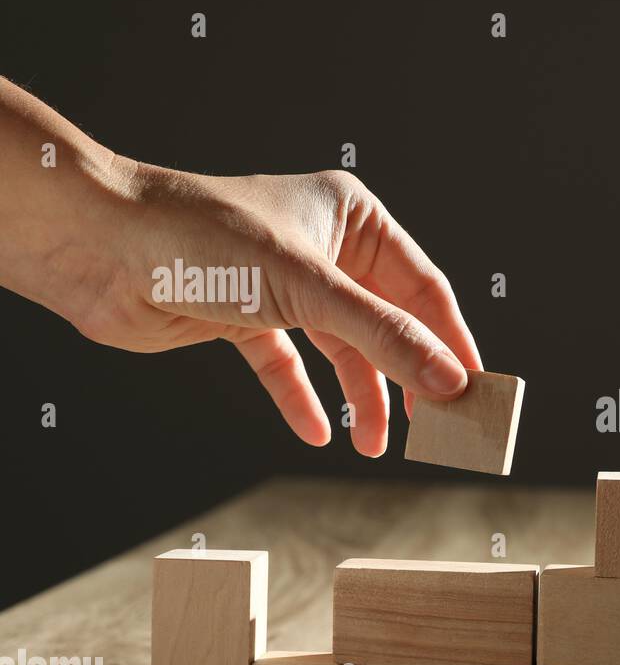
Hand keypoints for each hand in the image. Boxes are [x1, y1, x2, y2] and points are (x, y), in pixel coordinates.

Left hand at [0, 78, 480, 457]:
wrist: (96, 247)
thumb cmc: (202, 237)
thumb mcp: (312, 289)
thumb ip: (386, 338)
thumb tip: (449, 381)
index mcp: (352, 219)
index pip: (423, 288)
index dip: (452, 341)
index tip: (478, 389)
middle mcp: (324, 249)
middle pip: (387, 323)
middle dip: (408, 377)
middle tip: (435, 427)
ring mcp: (284, 286)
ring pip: (342, 351)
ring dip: (360, 399)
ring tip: (377, 445)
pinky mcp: (245, 318)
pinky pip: (289, 367)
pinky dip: (303, 400)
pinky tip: (318, 433)